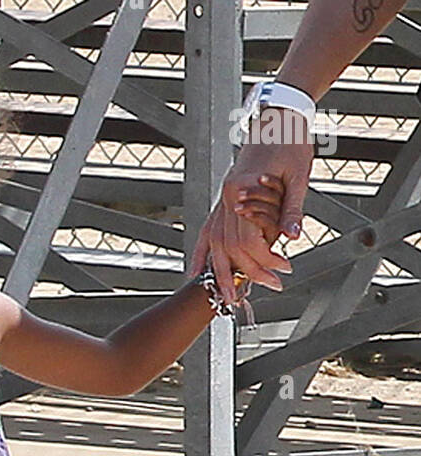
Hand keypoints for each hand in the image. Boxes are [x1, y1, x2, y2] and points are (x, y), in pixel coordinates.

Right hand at [190, 117, 313, 301]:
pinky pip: (207, 231)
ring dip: (220, 273)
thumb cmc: (291, 142)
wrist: (278, 118)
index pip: (250, 239)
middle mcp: (227, 197)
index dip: (266, 259)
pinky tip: (196, 273)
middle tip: (269, 287)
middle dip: (248, 272)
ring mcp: (222, 199)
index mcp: (243, 189)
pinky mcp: (223, 200)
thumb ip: (292, 210)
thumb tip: (293, 239)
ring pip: (215, 244)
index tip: (283, 270)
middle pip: (231, 247)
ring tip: (227, 297)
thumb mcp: (298, 176)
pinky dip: (201, 254)